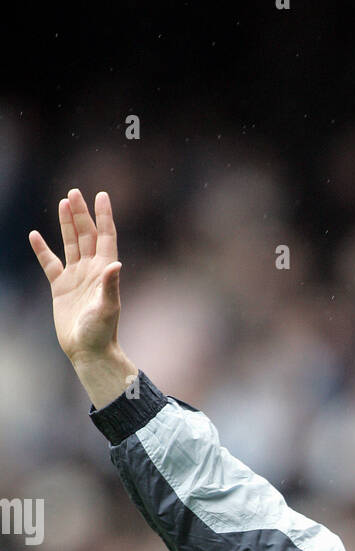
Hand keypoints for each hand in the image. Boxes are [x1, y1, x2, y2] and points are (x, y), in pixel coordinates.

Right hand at [29, 188, 123, 364]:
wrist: (88, 352)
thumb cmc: (101, 332)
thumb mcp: (107, 308)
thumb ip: (110, 286)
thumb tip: (115, 265)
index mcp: (104, 271)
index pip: (105, 237)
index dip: (104, 216)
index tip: (101, 195)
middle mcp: (91, 271)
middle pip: (86, 235)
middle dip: (81, 214)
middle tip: (74, 192)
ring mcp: (76, 277)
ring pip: (70, 244)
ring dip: (67, 224)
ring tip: (64, 202)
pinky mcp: (61, 287)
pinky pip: (50, 263)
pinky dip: (42, 249)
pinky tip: (35, 235)